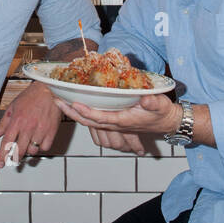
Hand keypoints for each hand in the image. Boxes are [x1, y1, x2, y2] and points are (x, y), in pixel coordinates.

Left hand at [0, 82, 60, 166]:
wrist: (50, 89)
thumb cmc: (31, 96)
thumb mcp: (13, 107)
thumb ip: (3, 124)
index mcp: (16, 121)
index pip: (7, 143)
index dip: (2, 156)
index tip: (0, 164)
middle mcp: (28, 127)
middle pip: (19, 151)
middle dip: (15, 158)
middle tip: (14, 160)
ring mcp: (40, 130)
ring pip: (32, 151)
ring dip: (28, 151)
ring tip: (28, 145)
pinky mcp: (52, 131)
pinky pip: (45, 148)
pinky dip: (41, 147)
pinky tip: (39, 140)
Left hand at [57, 94, 181, 150]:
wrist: (167, 122)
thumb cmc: (162, 113)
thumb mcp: (160, 106)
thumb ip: (153, 103)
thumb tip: (146, 99)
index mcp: (123, 121)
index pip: (100, 118)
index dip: (86, 111)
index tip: (74, 102)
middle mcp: (115, 124)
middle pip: (88, 121)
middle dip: (71, 112)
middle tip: (56, 100)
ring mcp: (113, 123)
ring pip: (89, 121)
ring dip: (73, 113)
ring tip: (60, 101)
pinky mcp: (114, 119)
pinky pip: (94, 118)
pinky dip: (82, 112)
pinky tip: (74, 104)